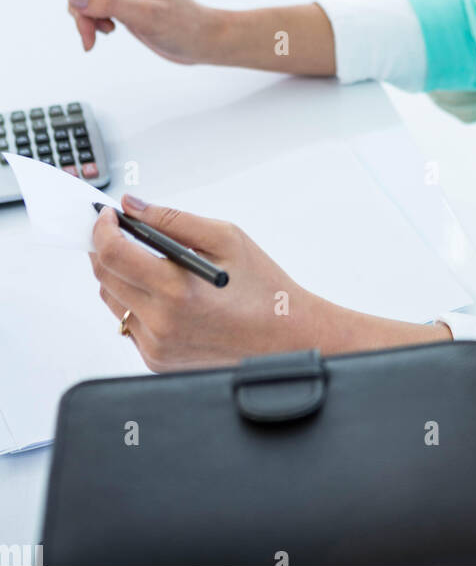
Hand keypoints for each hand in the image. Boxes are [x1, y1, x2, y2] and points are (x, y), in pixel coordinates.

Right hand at [67, 0, 217, 63]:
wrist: (202, 40)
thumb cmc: (184, 28)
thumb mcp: (147, 18)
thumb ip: (111, 5)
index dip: (82, 13)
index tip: (90, 40)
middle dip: (81, 14)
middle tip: (93, 39)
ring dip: (86, 17)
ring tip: (106, 32)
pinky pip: (95, 3)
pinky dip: (93, 18)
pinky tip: (109, 30)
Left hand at [90, 194, 320, 371]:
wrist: (283, 336)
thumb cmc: (261, 287)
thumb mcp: (224, 237)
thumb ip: (172, 219)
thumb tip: (134, 206)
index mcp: (176, 289)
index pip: (113, 253)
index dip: (103, 228)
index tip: (108, 215)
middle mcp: (161, 322)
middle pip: (105, 276)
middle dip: (105, 246)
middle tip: (120, 230)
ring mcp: (156, 345)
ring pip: (112, 299)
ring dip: (119, 274)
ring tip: (148, 261)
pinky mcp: (157, 359)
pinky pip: (128, 322)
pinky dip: (135, 300)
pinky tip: (163, 292)